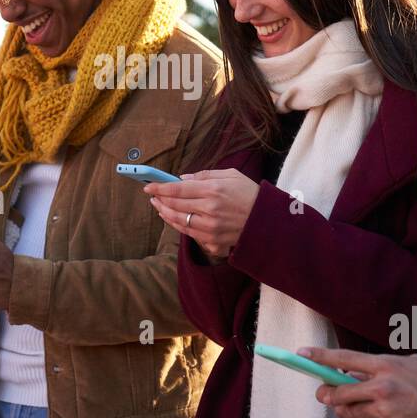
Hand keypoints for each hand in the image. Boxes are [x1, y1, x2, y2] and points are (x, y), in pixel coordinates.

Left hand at [143, 168, 258, 259]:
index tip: (148, 186)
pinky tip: (171, 218)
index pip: (178, 189)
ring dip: (164, 213)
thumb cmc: (250, 194)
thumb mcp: (232, 175)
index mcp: (214, 190)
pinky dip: (177, 224)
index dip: (160, 187)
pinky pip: (188, 233)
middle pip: (175, 205)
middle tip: (152, 195)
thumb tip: (183, 178)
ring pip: (178, 220)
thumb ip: (205, 175)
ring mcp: (210, 228)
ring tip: (158, 206)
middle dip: (160, 199)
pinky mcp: (213, 241)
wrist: (268, 222)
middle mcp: (209, 210)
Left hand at [300, 347, 416, 417]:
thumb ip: (380, 366)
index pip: (345, 359)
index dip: (320, 357)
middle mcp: (382, 388)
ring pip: (349, 414)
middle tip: (325, 395)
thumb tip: (353, 372)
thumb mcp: (409, 363)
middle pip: (339, 393)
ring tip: (354, 409)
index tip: (302, 354)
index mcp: (386, 365)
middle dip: (328, 395)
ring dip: (346, 413)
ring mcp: (385, 412)